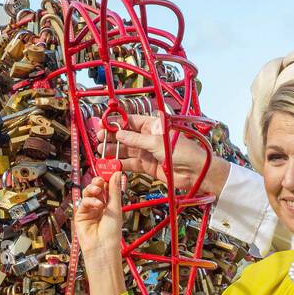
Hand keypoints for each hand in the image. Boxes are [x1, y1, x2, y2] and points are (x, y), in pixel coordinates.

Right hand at [74, 171, 125, 294]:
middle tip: (101, 180)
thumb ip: (114, 191)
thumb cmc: (112, 234)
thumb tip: (117, 173)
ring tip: (98, 192)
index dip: (106, 179)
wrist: (102, 249)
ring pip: (87, 193)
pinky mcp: (80, 215)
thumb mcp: (115, 208)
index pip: (106, 188)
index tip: (109, 171)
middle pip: (96, 188)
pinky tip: (96, 205)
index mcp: (109, 205)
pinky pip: (82, 202)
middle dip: (98, 182)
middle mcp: (99, 207)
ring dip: (92, 190)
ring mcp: (89, 211)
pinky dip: (89, 201)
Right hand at [98, 114, 228, 195]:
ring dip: (113, 151)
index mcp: (153, 126)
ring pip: (126, 150)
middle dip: (112, 138)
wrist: (195, 173)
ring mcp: (147, 152)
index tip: (103, 125)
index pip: (131, 121)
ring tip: (100, 151)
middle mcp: (148, 138)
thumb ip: (136, 140)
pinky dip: (120, 164)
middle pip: (126, 136)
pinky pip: (131, 164)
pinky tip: (110, 164)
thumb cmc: (182, 152)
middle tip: (98, 139)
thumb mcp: (157, 143)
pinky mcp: (147, 166)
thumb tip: (119, 134)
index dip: (116, 123)